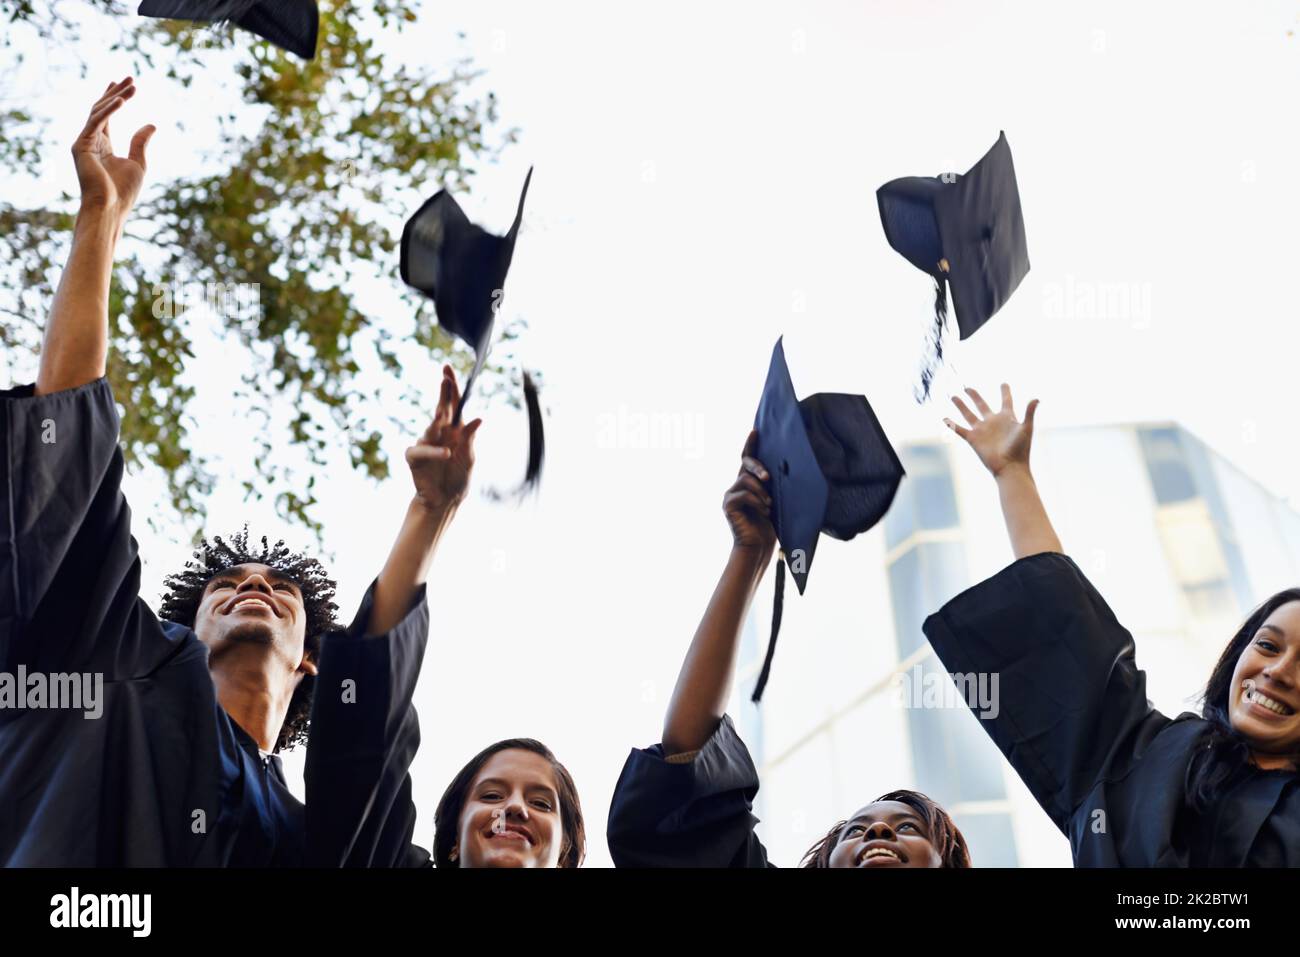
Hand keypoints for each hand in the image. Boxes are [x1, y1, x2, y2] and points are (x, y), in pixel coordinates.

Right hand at [72, 77, 155, 217]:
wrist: (109, 208)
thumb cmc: (122, 191)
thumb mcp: (137, 163)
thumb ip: (140, 142)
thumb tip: (151, 124)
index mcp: (102, 145)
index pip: (107, 115)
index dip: (116, 98)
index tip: (126, 84)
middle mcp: (90, 140)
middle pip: (103, 109)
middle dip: (117, 92)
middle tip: (131, 77)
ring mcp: (83, 142)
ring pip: (99, 112)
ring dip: (116, 97)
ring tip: (132, 85)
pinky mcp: (80, 146)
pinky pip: (95, 122)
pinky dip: (109, 111)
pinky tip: (122, 100)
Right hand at [406, 365, 480, 511]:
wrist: (445, 500)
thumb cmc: (458, 476)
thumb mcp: (469, 457)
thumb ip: (470, 438)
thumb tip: (479, 418)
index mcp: (455, 429)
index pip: (453, 403)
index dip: (450, 386)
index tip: (447, 369)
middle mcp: (440, 432)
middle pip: (441, 408)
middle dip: (443, 393)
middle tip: (445, 379)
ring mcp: (426, 443)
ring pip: (431, 427)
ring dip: (437, 421)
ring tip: (444, 415)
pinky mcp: (415, 457)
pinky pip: (421, 450)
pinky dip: (433, 452)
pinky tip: (446, 453)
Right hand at [723, 430, 776, 553]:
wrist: (758, 547)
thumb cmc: (769, 527)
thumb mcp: (774, 501)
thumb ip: (772, 487)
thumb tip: (781, 471)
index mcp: (748, 483)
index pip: (747, 459)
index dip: (751, 444)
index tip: (756, 431)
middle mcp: (737, 486)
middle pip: (745, 464)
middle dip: (758, 466)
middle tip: (768, 477)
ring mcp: (730, 495)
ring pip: (746, 480)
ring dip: (761, 491)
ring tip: (770, 504)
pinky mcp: (728, 505)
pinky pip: (743, 494)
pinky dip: (756, 501)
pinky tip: (764, 510)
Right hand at [944, 384, 1038, 477]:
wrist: (1010, 467)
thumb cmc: (1020, 449)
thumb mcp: (1026, 428)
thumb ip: (1029, 412)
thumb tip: (1036, 398)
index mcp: (1007, 418)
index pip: (1006, 401)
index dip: (1005, 392)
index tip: (1003, 383)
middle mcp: (993, 422)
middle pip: (982, 405)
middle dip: (974, 396)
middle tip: (968, 388)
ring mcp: (982, 430)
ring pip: (968, 414)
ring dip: (960, 405)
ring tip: (953, 396)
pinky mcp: (973, 439)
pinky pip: (959, 429)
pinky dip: (951, 424)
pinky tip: (944, 418)